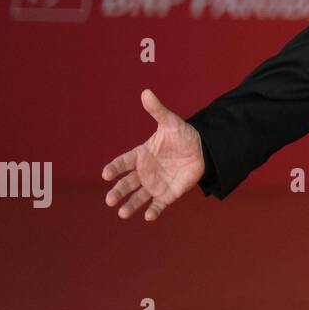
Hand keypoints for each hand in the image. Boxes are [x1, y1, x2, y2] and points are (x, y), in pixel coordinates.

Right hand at [102, 89, 205, 220]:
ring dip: (131, 205)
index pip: (123, 162)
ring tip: (122, 214)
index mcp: (141, 155)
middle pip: (127, 184)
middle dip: (118, 192)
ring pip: (139, 197)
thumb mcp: (171, 122)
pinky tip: (148, 217)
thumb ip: (157, 111)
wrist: (202, 150)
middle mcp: (144, 172)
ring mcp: (155, 184)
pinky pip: (158, 204)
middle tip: (109, 200)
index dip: (115, 168)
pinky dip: (153, 211)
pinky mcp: (167, 194)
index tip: (106, 174)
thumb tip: (146, 92)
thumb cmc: (182, 135)